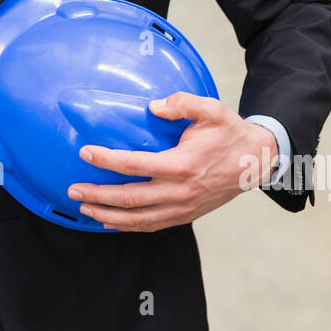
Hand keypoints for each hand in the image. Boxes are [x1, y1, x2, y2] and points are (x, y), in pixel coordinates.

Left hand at [66, 92, 277, 231]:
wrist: (256, 162)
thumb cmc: (230, 134)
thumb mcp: (212, 110)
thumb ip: (182, 103)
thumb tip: (153, 106)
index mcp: (182, 165)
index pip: (134, 165)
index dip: (107, 160)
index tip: (85, 152)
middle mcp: (179, 191)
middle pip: (129, 199)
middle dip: (98, 195)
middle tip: (73, 189)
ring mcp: (183, 208)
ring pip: (138, 219)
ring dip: (108, 215)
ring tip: (84, 207)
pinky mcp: (186, 215)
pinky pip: (152, 226)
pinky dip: (128, 226)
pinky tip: (110, 221)